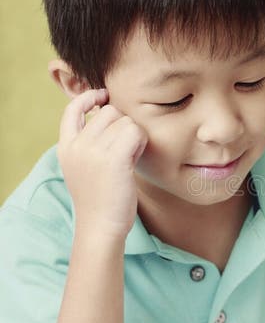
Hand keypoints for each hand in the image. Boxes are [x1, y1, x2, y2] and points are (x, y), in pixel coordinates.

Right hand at [57, 88, 147, 240]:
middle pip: (109, 112)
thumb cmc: (99, 198)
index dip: (88, 97)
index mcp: (66, 147)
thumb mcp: (83, 167)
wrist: (100, 226)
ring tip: (128, 159)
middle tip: (124, 151)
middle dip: (122, 126)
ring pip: (125, 121)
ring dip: (134, 136)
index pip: (72, 109)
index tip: (102, 96)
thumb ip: (89, 142)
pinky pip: (135, 132)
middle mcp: (77, 146)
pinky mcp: (114, 158)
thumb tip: (108, 112)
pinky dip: (140, 143)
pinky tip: (135, 159)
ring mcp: (94, 151)